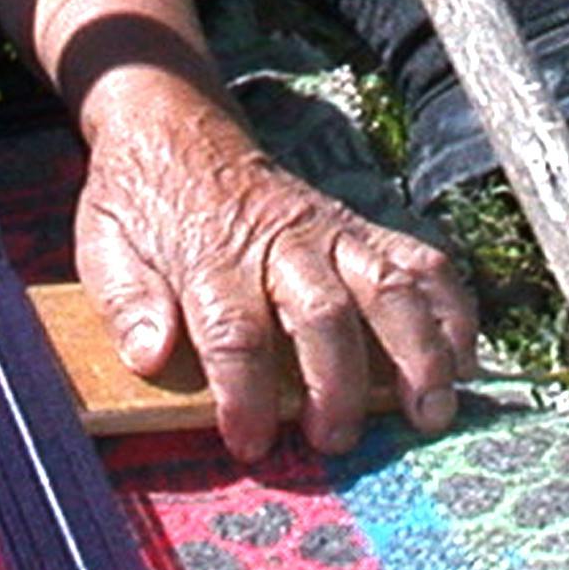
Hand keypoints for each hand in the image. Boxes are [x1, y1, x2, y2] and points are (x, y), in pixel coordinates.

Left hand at [72, 71, 474, 458]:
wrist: (176, 125)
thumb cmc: (140, 199)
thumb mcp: (104, 242)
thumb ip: (125, 300)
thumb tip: (151, 355)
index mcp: (210, 256)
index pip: (232, 333)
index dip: (244, 396)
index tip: (251, 444)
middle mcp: (280, 242)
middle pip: (322, 314)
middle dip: (336, 385)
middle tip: (336, 442)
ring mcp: (329, 231)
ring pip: (388, 284)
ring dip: (417, 350)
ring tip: (430, 412)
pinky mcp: (358, 226)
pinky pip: (418, 258)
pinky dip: (450, 304)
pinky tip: (464, 356)